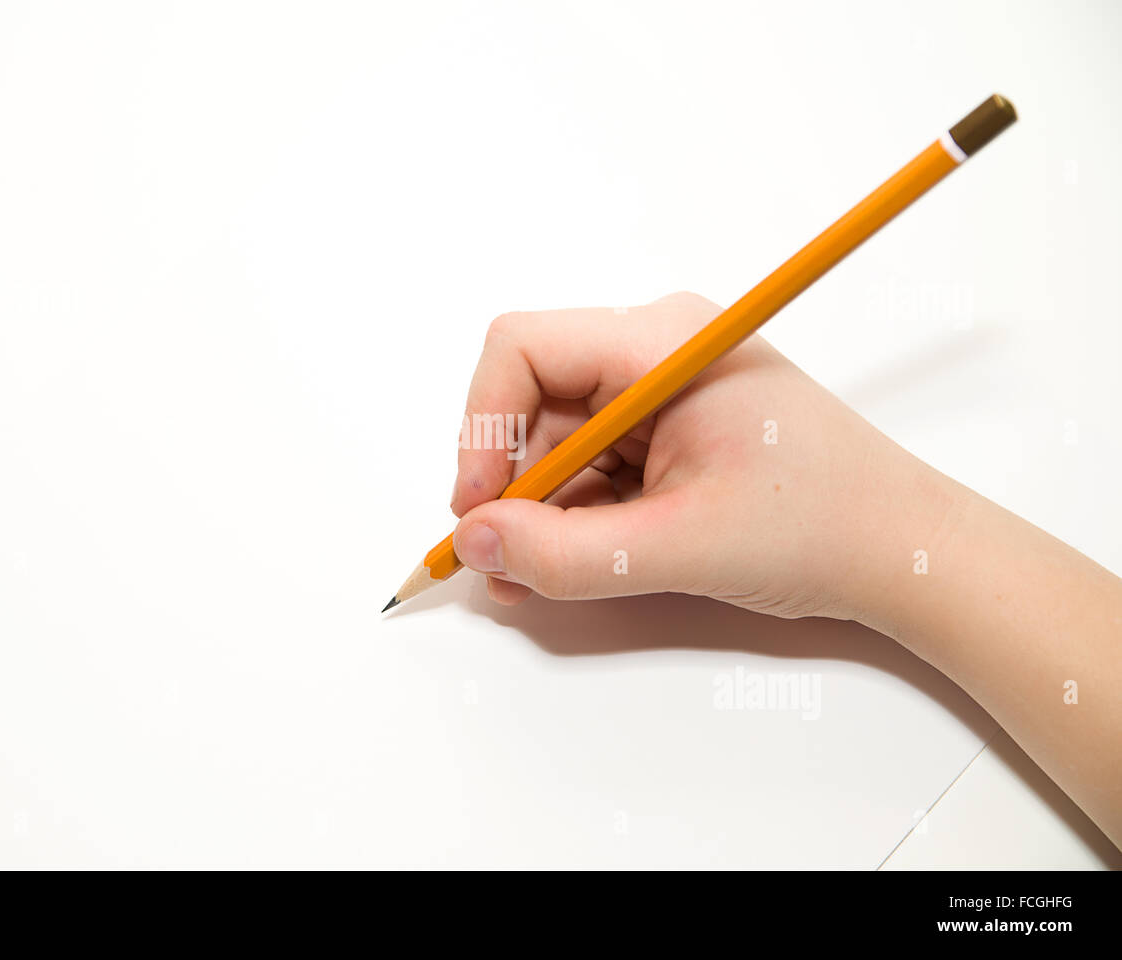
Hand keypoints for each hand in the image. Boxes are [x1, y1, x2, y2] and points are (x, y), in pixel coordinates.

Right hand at [451, 291, 956, 620]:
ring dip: (538, 513)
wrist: (901, 551)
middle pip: (534, 403)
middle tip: (501, 562)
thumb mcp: (678, 547)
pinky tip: (566, 566)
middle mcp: (655, 353)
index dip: (482, 427)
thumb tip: (475, 543)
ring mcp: (661, 392)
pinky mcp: (668, 431)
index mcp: (663, 344)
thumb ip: (564, 553)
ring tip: (533, 581)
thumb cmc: (822, 526)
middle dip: (509, 486)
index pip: (523, 349)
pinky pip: (592, 465)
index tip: (477, 507)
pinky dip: (572, 517)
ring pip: (557, 442)